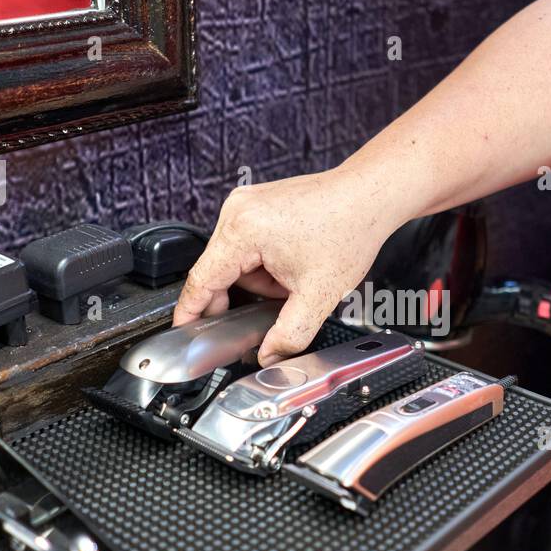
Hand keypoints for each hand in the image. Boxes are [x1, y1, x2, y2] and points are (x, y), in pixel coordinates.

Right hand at [173, 167, 410, 364]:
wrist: (369, 195)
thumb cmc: (349, 228)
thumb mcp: (318, 295)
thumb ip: (289, 334)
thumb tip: (269, 356)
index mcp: (242, 231)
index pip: (201, 280)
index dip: (191, 312)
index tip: (182, 332)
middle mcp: (237, 211)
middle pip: (219, 271)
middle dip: (246, 295)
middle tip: (278, 304)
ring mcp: (245, 203)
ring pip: (236, 261)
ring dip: (260, 279)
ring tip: (297, 276)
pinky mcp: (256, 203)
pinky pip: (247, 244)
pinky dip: (265, 262)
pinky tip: (294, 263)